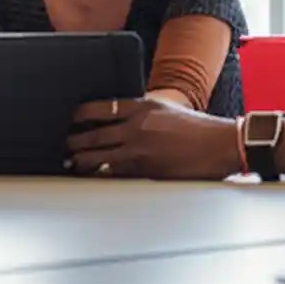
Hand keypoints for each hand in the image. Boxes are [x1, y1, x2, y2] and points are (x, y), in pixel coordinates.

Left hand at [67, 98, 239, 179]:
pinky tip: (92, 176)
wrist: (221, 144)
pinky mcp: (145, 171)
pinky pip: (114, 174)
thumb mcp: (167, 110)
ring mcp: (139, 150)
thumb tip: (119, 120)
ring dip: (81, 161)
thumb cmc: (198, 129)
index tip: (71, 118)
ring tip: (71, 162)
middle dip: (75, 141)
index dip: (81, 114)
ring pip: (98, 157)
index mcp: (142, 107)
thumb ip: (142, 113)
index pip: (101, 107)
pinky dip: (100, 175)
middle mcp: (137, 126)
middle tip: (64, 144)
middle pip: (93, 134)